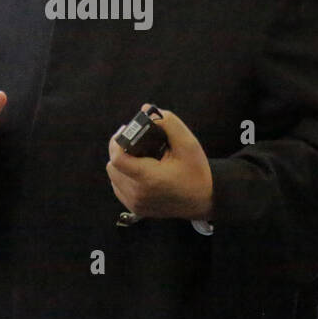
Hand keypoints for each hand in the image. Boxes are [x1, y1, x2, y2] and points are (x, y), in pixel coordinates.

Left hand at [106, 106, 212, 220]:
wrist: (205, 200)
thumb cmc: (196, 172)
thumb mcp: (188, 143)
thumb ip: (169, 123)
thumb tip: (146, 110)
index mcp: (149, 178)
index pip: (117, 159)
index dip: (118, 141)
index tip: (127, 130)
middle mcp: (138, 194)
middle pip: (112, 166)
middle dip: (120, 149)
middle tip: (134, 140)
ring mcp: (135, 204)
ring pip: (114, 177)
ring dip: (121, 163)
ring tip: (138, 155)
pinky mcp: (136, 209)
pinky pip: (119, 188)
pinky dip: (123, 176)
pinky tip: (138, 169)